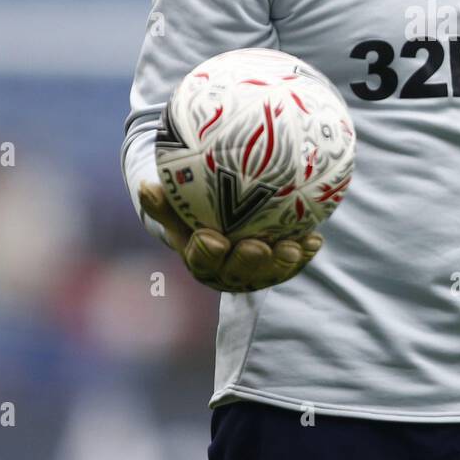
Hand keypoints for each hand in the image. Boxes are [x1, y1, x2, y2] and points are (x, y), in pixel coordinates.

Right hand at [138, 180, 322, 291]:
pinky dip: (303, 253)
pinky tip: (314, 239)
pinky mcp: (278, 269)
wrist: (223, 227)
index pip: (201, 259)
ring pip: (269, 272)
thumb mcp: (180, 208)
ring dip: (282, 262)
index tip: (213, 238)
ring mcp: (255, 274)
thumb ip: (166, 201)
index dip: (206, 252)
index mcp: (201, 259)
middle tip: (258, 247)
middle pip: (237, 272)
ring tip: (293, 246)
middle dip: (248, 262)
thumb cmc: (196, 214)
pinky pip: (292, 263)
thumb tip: (146, 185)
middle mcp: (227, 273)